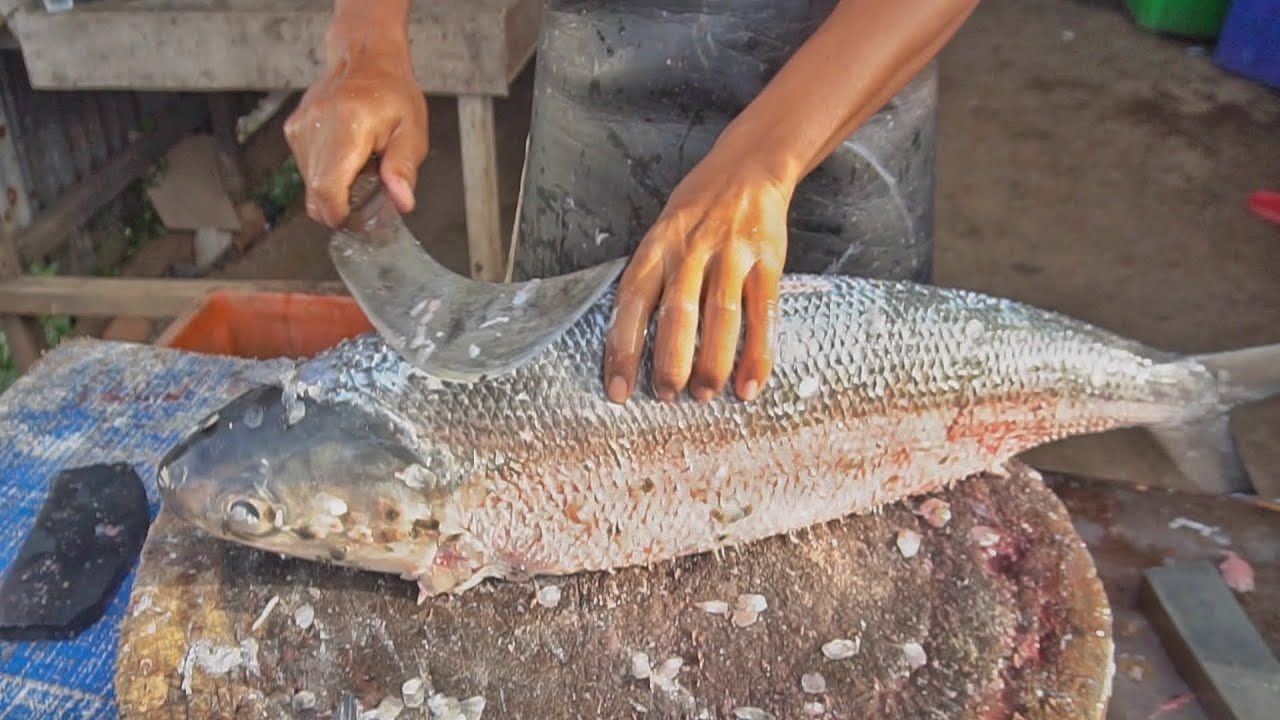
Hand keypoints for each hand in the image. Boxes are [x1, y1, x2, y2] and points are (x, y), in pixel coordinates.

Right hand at [283, 44, 427, 226]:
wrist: (366, 60)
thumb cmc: (393, 95)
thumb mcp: (412, 132)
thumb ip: (403, 169)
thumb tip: (402, 202)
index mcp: (348, 126)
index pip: (326, 187)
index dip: (338, 213)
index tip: (357, 219)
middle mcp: (316, 126)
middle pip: (315, 192)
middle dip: (340, 206)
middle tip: (367, 195)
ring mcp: (300, 128)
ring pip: (309, 184)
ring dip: (334, 188)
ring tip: (359, 166)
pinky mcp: (293, 131)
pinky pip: (306, 169)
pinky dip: (326, 172)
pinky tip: (346, 155)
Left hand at [604, 159, 790, 403]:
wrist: (749, 167)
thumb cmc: (697, 210)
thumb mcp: (662, 233)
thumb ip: (651, 279)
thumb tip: (632, 342)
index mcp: (658, 247)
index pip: (633, 302)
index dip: (623, 348)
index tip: (618, 389)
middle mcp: (692, 251)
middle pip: (678, 312)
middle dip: (671, 361)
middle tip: (667, 396)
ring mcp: (732, 256)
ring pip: (721, 316)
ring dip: (712, 363)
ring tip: (704, 394)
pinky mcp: (768, 262)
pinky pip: (763, 315)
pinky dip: (757, 354)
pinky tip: (749, 386)